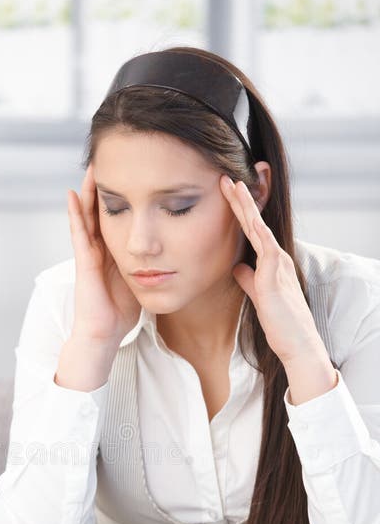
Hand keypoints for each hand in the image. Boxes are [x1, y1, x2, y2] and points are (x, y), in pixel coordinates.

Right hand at [67, 163, 140, 343]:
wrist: (105, 333)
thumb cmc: (123, 312)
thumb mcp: (144, 280)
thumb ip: (156, 264)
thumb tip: (179, 253)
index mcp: (116, 250)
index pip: (121, 215)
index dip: (126, 195)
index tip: (136, 173)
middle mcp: (101, 248)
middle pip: (103, 209)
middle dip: (106, 186)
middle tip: (112, 159)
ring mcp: (89, 253)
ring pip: (88, 215)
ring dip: (87, 191)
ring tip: (91, 166)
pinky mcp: (83, 261)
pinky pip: (78, 232)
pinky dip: (73, 213)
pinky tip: (71, 194)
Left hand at [220, 175, 321, 363]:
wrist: (297, 344)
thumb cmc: (280, 323)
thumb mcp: (258, 296)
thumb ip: (248, 280)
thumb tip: (237, 267)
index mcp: (271, 262)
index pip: (251, 231)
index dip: (239, 212)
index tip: (226, 193)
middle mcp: (276, 258)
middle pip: (255, 223)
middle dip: (240, 200)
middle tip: (226, 179)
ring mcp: (277, 265)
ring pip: (259, 230)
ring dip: (246, 208)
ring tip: (234, 187)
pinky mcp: (275, 277)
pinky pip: (265, 250)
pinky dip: (257, 233)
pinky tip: (248, 219)